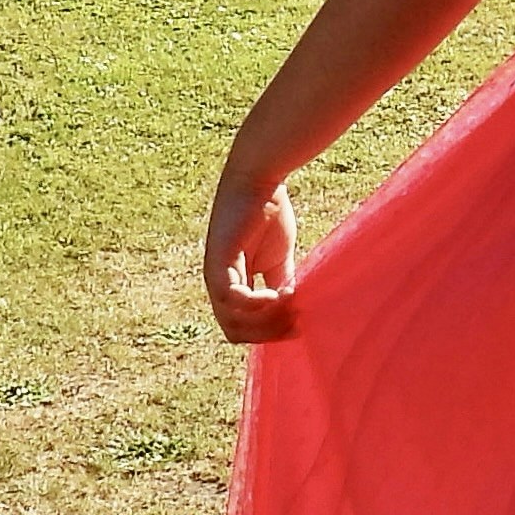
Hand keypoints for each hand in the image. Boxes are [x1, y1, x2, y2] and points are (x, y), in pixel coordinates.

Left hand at [204, 178, 299, 342]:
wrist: (260, 181)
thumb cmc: (269, 214)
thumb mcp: (279, 259)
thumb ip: (282, 284)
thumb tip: (294, 310)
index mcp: (232, 287)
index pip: (242, 329)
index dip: (270, 333)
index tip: (299, 324)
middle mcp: (219, 286)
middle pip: (236, 332)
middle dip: (269, 332)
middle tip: (297, 318)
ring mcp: (215, 275)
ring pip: (232, 322)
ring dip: (265, 321)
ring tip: (289, 304)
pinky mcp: (218, 262)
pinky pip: (230, 298)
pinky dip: (254, 304)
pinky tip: (275, 293)